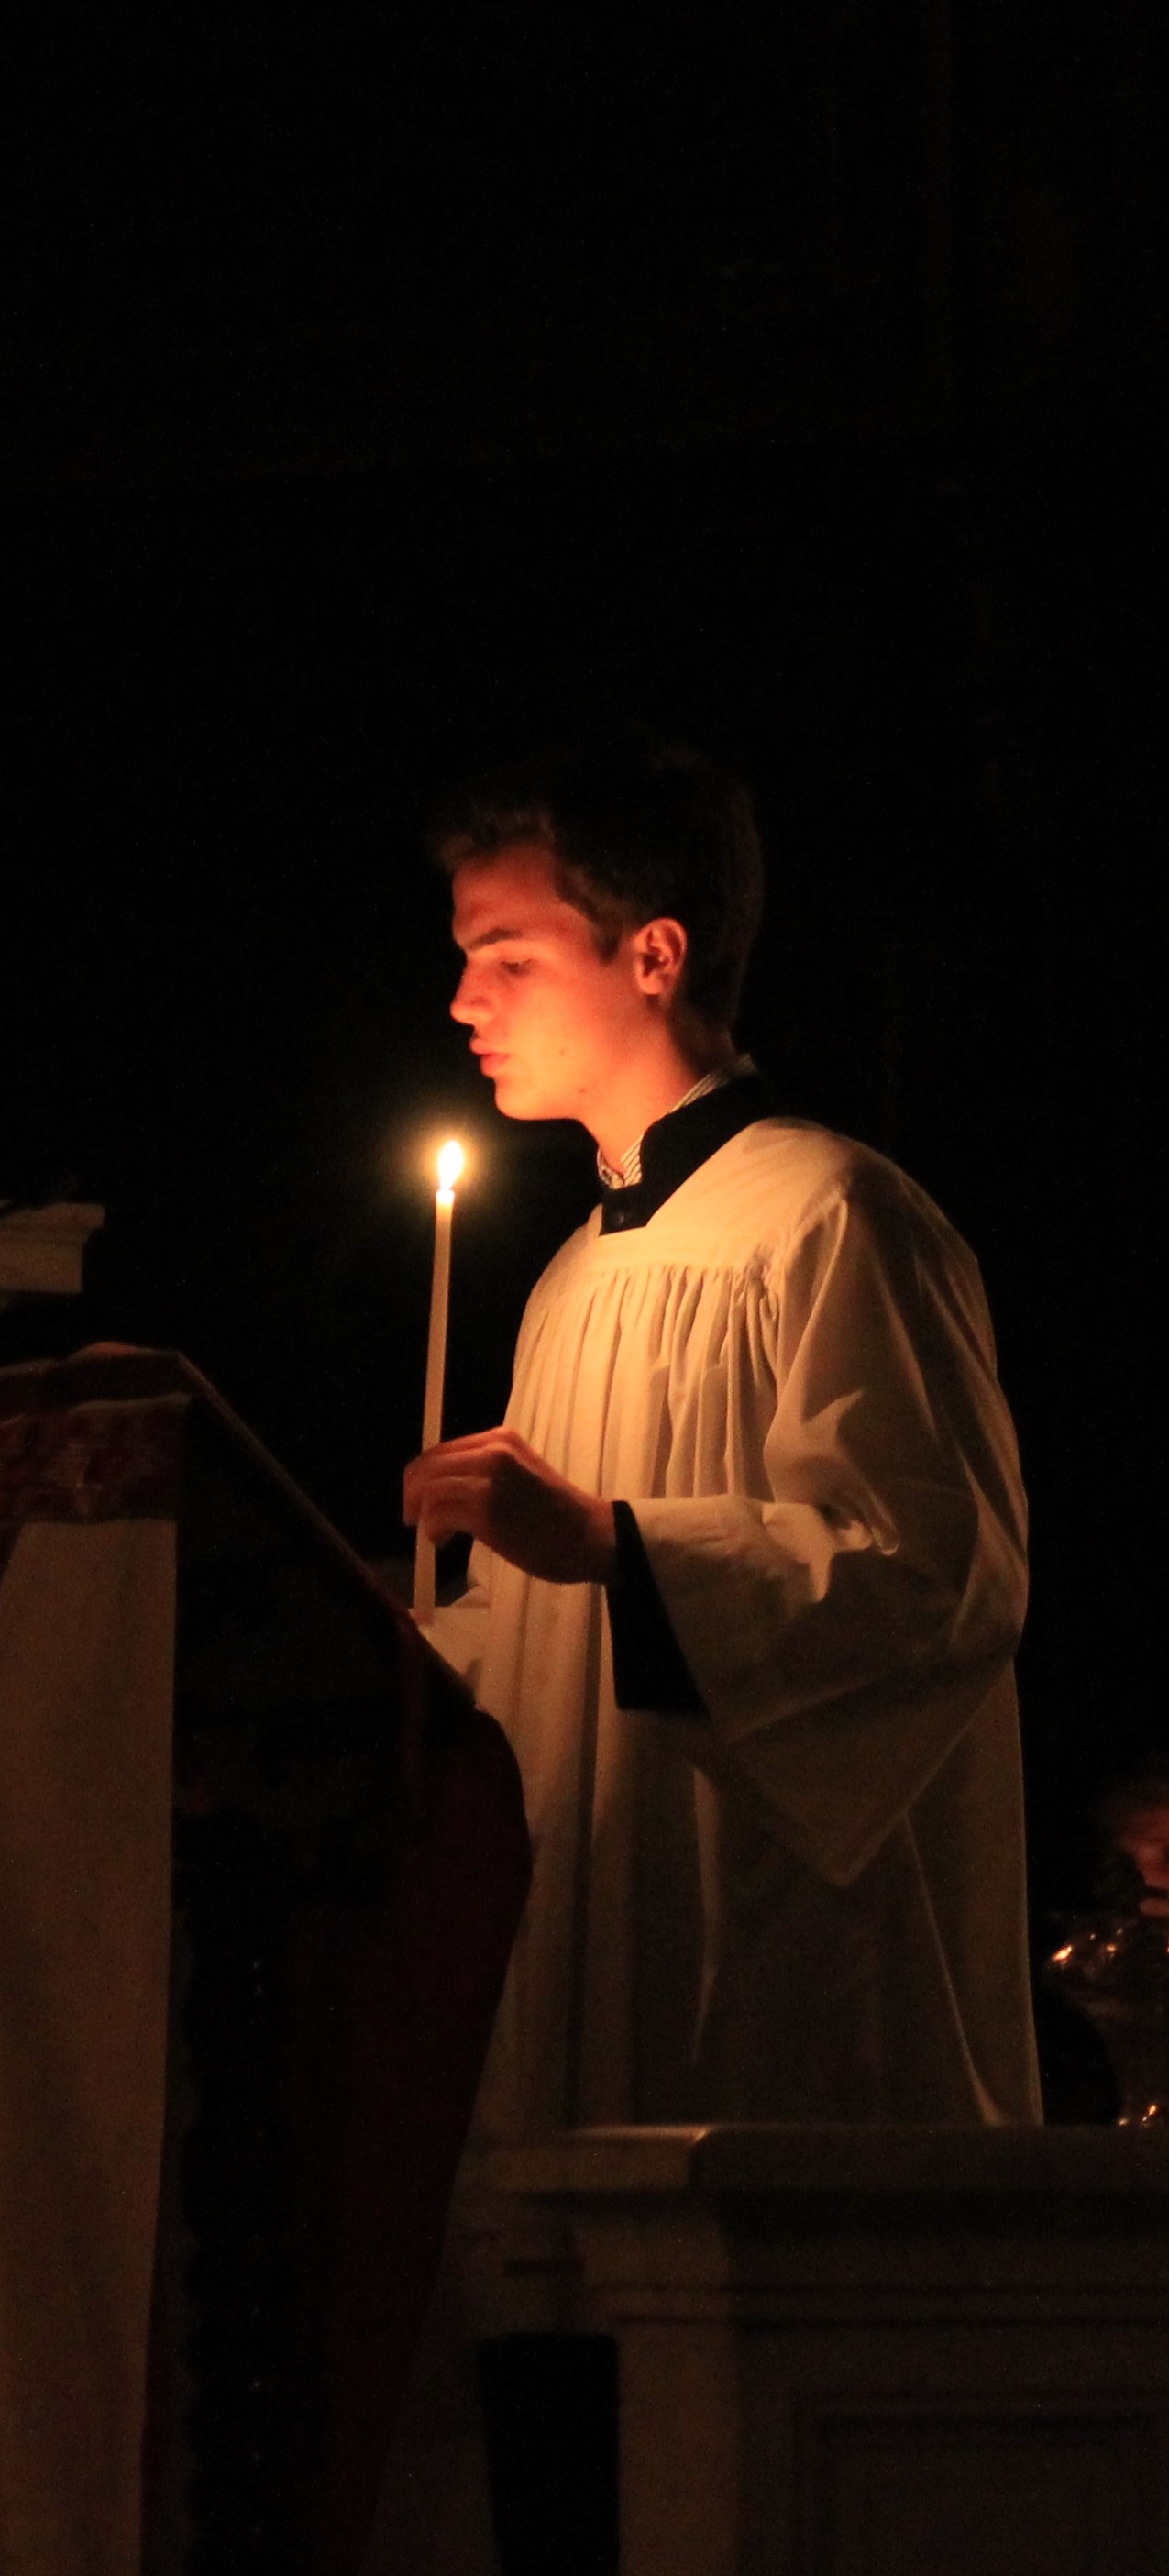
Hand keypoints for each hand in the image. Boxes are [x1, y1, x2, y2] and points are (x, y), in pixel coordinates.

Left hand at [403, 1427, 616, 1584]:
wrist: (590, 1535)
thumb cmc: (558, 1513)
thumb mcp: (522, 1473)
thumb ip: (487, 1472)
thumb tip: (443, 1488)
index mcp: (502, 1439)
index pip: (443, 1449)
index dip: (422, 1475)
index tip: (418, 1498)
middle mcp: (493, 1452)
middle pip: (429, 1465)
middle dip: (413, 1493)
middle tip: (411, 1517)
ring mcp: (489, 1480)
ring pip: (430, 1489)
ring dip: (423, 1514)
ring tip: (434, 1534)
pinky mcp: (486, 1510)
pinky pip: (438, 1514)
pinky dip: (433, 1529)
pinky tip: (443, 1540)